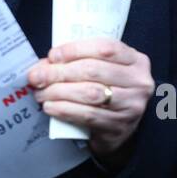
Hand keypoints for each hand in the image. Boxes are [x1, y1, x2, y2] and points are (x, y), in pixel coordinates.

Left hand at [27, 39, 154, 165]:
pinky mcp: (120, 127)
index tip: (52, 56)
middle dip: (59, 73)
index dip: (75, 49)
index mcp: (135, 60)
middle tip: (37, 77)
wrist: (120, 129)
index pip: (105, 48)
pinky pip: (88, 116)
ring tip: (41, 93)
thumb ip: (78, 62)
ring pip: (90, 93)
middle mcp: (139, 82)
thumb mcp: (102, 71)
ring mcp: (132, 106)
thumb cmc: (107, 90)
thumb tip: (43, 65)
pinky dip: (65, 110)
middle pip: (93, 71)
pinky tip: (51, 107)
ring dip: (59, 92)